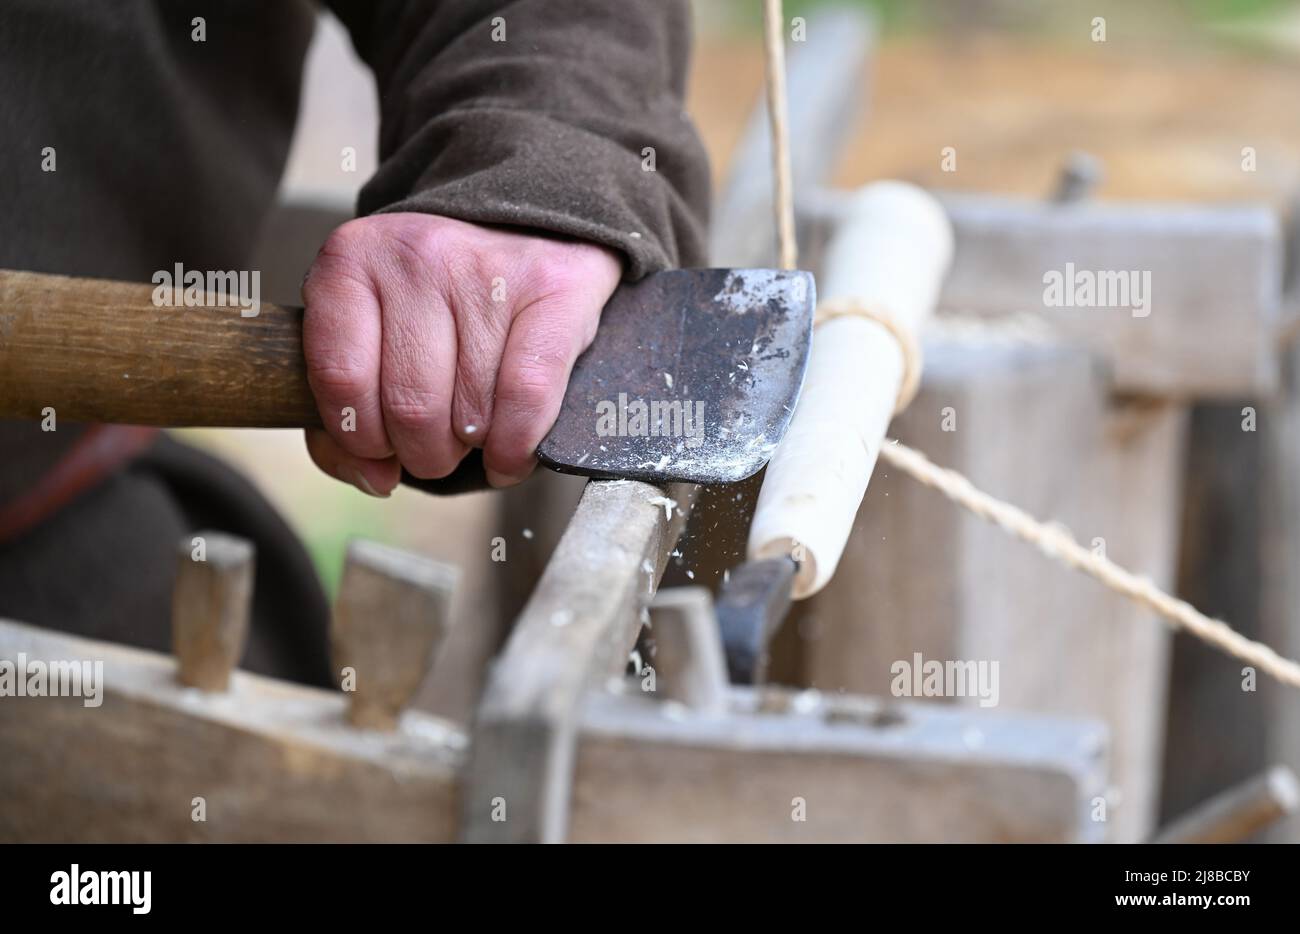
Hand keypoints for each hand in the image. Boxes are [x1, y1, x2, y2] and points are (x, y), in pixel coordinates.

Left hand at [300, 213, 621, 494]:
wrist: (528, 227)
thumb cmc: (440, 303)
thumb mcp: (373, 334)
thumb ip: (344, 412)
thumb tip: (374, 478)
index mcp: (351, 261)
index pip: (340, 378)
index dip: (359, 438)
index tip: (380, 450)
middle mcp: (417, 255)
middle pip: (409, 404)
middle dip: (423, 454)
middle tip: (436, 448)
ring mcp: (485, 267)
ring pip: (469, 410)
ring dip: (474, 452)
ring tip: (475, 436)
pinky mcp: (550, 286)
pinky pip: (527, 394)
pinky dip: (516, 447)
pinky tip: (510, 457)